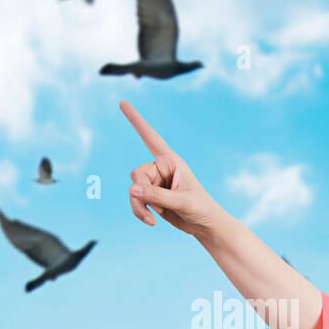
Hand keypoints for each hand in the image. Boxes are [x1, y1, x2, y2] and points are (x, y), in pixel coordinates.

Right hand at [120, 100, 224, 235]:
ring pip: (133, 191)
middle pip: (136, 175)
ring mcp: (155, 183)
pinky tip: (152, 222)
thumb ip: (156, 195)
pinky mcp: (152, 197)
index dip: (136, 120)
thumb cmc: (201, 209)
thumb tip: (131, 189)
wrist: (205, 226)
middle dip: (141, 194)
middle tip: (155, 210)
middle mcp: (161, 169)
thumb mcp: (181, 202)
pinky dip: (140, 212)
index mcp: (171, 161)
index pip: (150, 137)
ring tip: (152, 220)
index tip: (122, 102)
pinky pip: (136, 201)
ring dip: (139, 207)